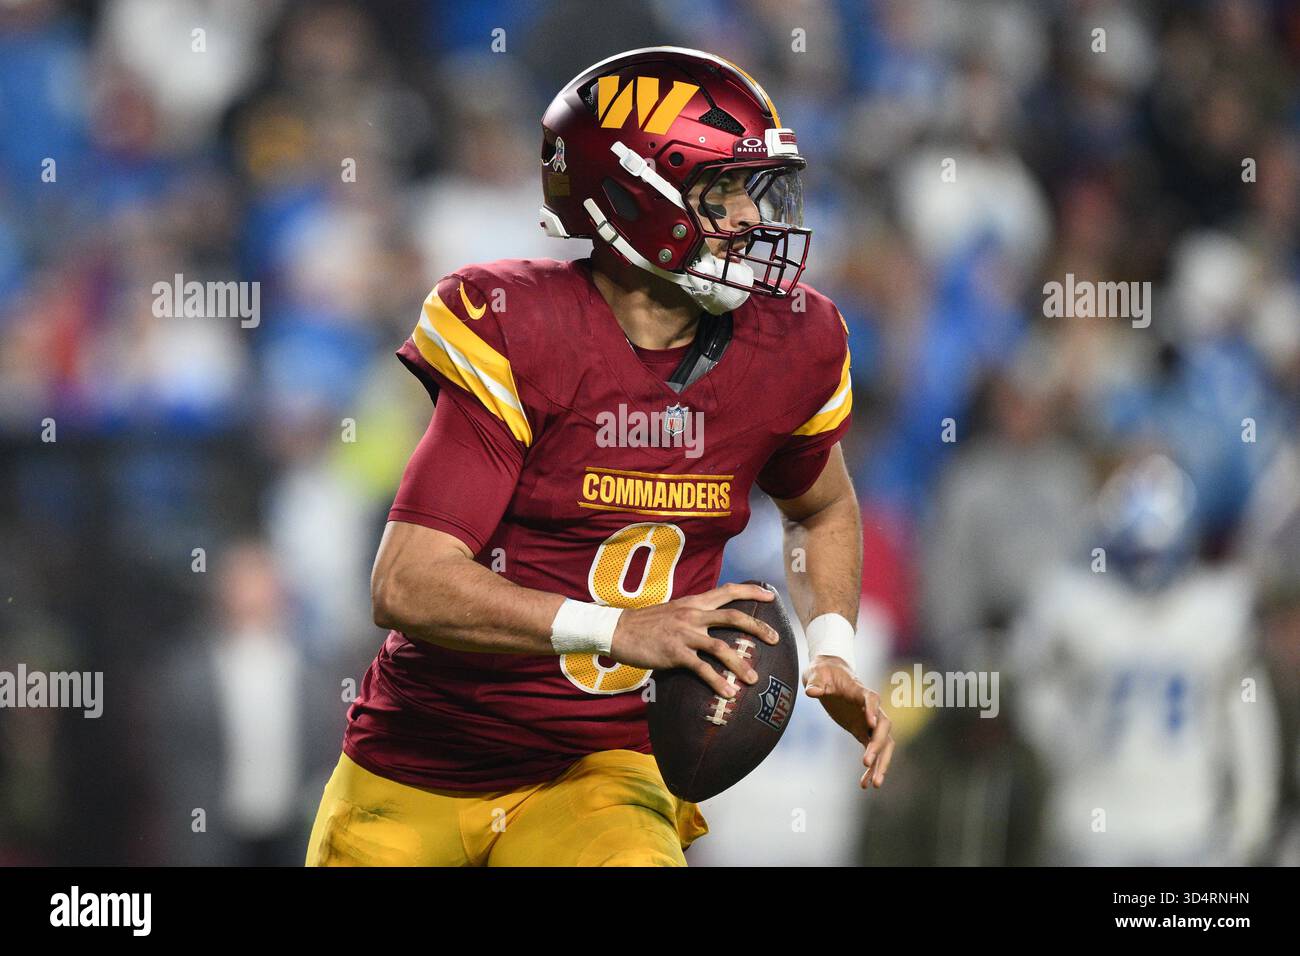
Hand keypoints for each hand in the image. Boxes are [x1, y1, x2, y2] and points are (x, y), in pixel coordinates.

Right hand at [609, 583, 778, 698]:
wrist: (617, 629)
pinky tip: (728, 693)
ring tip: (754, 679)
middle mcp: (693, 614)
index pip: (728, 590)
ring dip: (740, 664)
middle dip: (758, 628)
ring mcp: (684, 633)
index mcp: (694, 602)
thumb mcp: (672, 610)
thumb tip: (711, 622)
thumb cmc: (645, 623)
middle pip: (734, 617)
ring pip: (721, 647)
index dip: (751, 590)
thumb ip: (693, 614)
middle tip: (775, 639)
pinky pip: (701, 669)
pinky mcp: (675, 653)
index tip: (770, 595)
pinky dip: (717, 682)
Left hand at [803, 656, 894, 789]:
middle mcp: (870, 708)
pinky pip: (872, 751)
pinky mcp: (862, 731)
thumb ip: (816, 682)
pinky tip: (863, 784)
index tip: (871, 724)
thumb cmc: (823, 671)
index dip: (873, 710)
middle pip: (884, 726)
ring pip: (884, 743)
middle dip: (879, 745)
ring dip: (881, 763)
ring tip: (874, 784)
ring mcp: (868, 721)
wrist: (828, 673)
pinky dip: (870, 767)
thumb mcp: (816, 673)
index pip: (872, 699)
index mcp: (860, 690)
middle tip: (867, 763)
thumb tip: (812, 692)